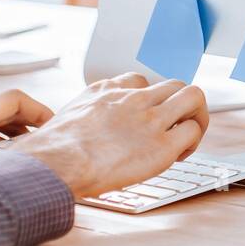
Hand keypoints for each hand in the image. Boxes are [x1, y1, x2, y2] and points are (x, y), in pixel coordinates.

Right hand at [8, 73, 209, 196]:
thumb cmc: (48, 152)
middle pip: (174, 84)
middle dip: (180, 103)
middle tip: (176, 123)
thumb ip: (80, 119)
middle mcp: (132, 99)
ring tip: (188, 134)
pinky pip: (192, 131)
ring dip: (196, 115)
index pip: (138, 80)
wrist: (54, 164)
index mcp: (105, 91)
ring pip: (193, 97)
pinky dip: (193, 141)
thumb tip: (72, 138)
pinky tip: (180, 154)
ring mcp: (150, 119)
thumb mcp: (60, 120)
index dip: (148, 98)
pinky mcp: (162, 145)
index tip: (146, 113)